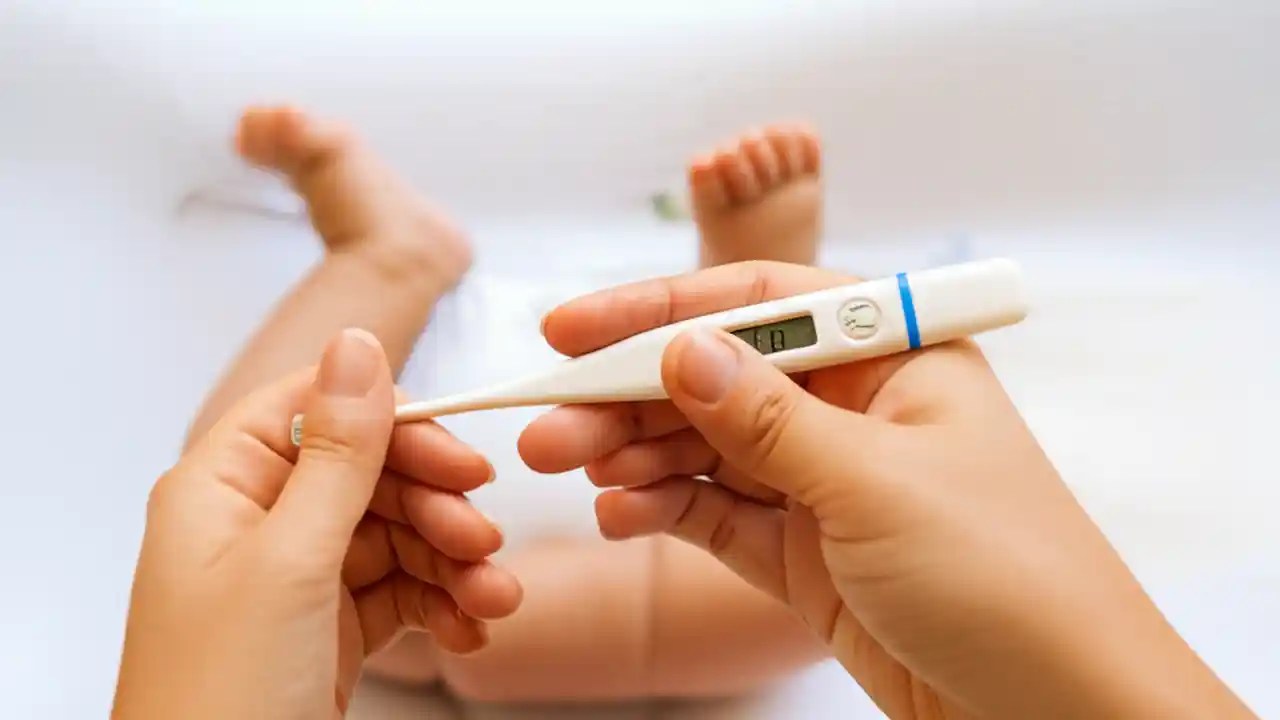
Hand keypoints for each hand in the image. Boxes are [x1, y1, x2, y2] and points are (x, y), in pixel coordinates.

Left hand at [114, 329, 521, 718]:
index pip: (318, 410)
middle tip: (484, 543)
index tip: (463, 455)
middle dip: (438, 509)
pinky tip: (469, 629)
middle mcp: (259, 522)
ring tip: (494, 602)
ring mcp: (295, 577)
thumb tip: (357, 345)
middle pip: (372, 476)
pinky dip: (440, 606)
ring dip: (452, 566)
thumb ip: (336, 455)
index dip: (396, 423)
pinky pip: (399, 592)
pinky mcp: (326, 627)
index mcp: (224, 487)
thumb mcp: (290, 563)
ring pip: (397, 537)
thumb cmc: (219, 698)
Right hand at [520, 262, 1251, 718]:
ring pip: (708, 447)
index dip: (662, 309)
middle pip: (720, 379)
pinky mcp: (807, 553)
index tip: (573, 332)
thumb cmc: (1005, 577)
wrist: (1056, 711)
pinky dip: (665, 508)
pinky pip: (718, 513)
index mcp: (896, 358)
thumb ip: (768, 418)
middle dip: (629, 396)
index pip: (763, 304)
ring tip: (565, 466)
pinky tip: (620, 512)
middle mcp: (856, 409)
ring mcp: (827, 483)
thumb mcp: (876, 483)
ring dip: (633, 453)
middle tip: (547, 423)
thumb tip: (682, 349)